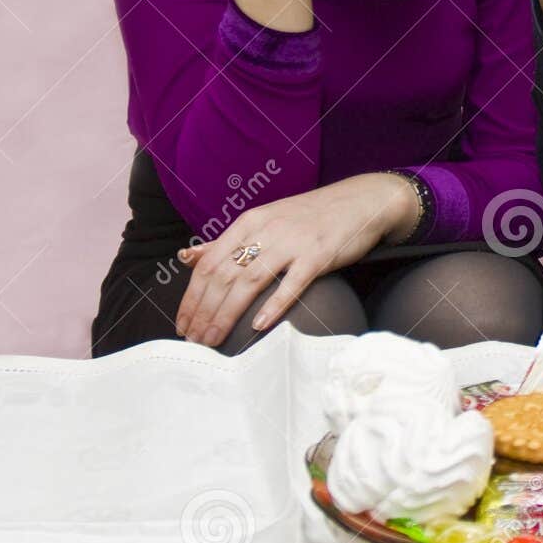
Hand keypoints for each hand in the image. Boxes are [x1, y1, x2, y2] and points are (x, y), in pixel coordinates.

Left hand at [173, 172, 416, 347]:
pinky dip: (273, 305)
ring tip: (213, 339)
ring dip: (227, 314)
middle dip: (203, 311)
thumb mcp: (265, 220)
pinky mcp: (318, 255)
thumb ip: (228, 241)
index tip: (182, 324)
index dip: (191, 296)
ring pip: (249, 281)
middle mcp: (266, 231)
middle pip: (224, 275)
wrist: (360, 202)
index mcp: (249, 222)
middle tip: (194, 339)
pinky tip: (258, 325)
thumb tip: (188, 256)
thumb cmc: (311, 216)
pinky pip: (291, 284)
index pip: (209, 264)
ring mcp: (292, 243)